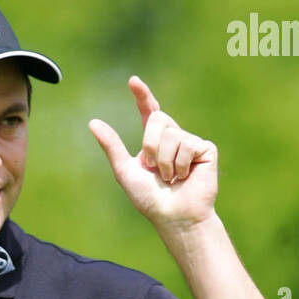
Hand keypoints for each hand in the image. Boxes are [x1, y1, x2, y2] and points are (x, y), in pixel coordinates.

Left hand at [88, 76, 218, 230]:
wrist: (174, 216)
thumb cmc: (150, 200)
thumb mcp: (126, 171)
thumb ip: (112, 146)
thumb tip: (92, 122)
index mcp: (155, 141)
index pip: (149, 111)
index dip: (142, 95)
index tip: (132, 81)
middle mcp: (173, 137)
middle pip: (158, 119)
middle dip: (150, 146)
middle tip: (155, 170)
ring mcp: (190, 142)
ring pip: (172, 134)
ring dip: (165, 162)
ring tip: (171, 179)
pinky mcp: (206, 149)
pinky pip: (187, 144)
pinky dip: (180, 164)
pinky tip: (185, 177)